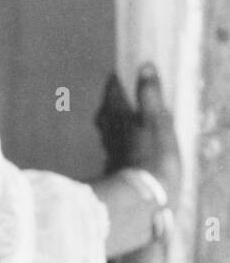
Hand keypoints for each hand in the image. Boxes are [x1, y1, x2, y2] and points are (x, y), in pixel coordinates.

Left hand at [94, 63, 181, 201]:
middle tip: (118, 97)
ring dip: (115, 125)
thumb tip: (145, 66)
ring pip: (108, 132)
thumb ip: (149, 94)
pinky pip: (116, 149)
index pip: (111, 93)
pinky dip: (121, 143)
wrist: (143, 196)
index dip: (115, 83)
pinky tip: (128, 149)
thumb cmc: (153, 155)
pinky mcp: (116, 169)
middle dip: (111, 105)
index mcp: (116, 116)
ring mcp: (110, 152)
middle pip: (105, 113)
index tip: (117, 75)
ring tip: (125, 121)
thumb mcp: (157, 120)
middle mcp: (107, 132)